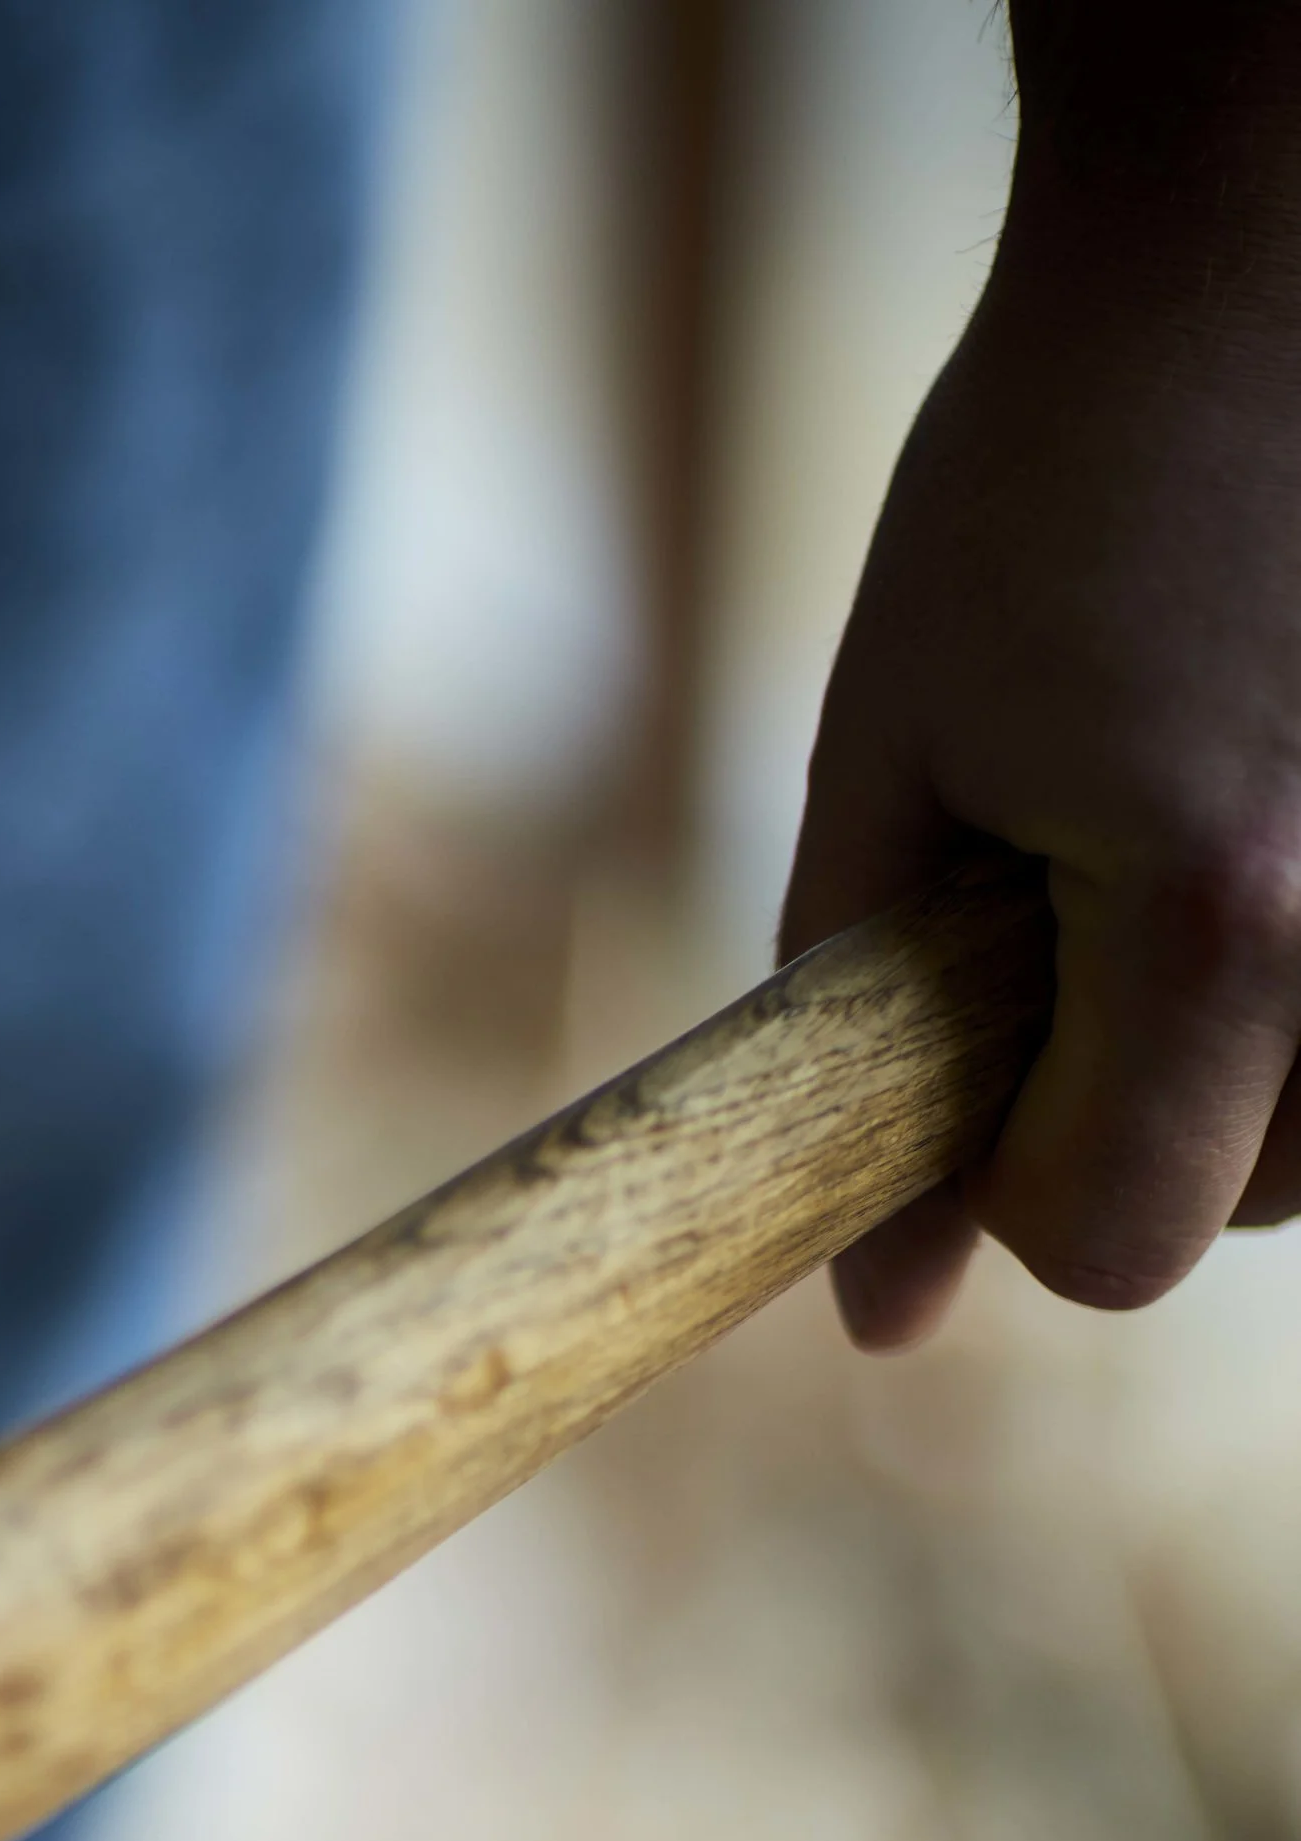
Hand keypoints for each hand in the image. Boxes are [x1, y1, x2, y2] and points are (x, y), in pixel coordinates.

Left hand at [781, 146, 1300, 1347]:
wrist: (1265, 234)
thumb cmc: (1051, 469)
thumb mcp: (901, 751)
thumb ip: (866, 1045)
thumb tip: (883, 1323)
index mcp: (1225, 914)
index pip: (1112, 1250)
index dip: (1017, 1181)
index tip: (992, 1042)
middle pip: (1246, 1208)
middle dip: (1147, 1100)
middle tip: (1105, 884)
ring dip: (1264, 1053)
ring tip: (1215, 827)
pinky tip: (1286, 822)